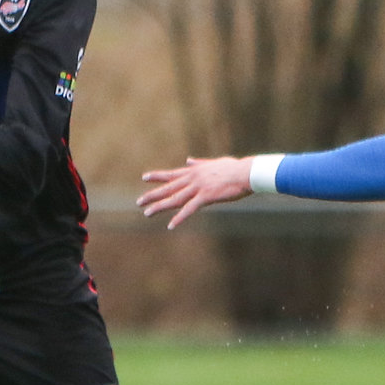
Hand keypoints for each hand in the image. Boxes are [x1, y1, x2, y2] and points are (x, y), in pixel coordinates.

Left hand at [136, 156, 252, 228]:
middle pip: (169, 188)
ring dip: (160, 206)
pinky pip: (189, 209)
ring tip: (147, 213)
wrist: (246, 172)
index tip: (144, 177)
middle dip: (153, 195)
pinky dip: (180, 217)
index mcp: (194, 170)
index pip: (172, 174)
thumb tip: (188, 160)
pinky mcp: (206, 196)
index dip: (157, 176)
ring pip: (175, 199)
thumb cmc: (234, 168)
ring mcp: (198, 187)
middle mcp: (193, 178)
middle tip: (139, 202)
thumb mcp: (214, 162)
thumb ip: (199, 163)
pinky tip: (171, 225)